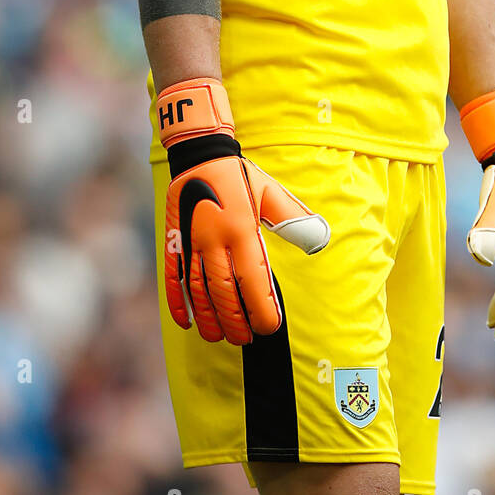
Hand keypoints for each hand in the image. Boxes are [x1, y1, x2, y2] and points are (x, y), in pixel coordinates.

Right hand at [158, 77, 329, 344]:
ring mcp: (192, 243)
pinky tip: (186, 322)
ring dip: (209, 318)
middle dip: (236, 321)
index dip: (261, 307)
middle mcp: (215, 240)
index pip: (253, 279)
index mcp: (242, 229)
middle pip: (224, 293)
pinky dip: (178, 303)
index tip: (269, 326)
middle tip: (246, 338)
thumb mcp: (271, 192)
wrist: (200, 155)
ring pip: (199, 291)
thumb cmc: (241, 176)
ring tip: (220, 336)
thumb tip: (320, 237)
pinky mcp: (174, 242)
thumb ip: (294, 218)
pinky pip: (174, 278)